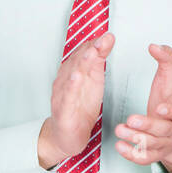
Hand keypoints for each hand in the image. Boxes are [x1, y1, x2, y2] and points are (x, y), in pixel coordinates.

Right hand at [39, 32, 114, 168]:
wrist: (65, 136)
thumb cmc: (79, 107)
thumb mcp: (94, 80)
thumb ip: (99, 61)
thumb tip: (107, 39)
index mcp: (75, 73)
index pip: (83, 53)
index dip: (95, 44)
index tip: (108, 36)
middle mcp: (66, 81)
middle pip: (77, 62)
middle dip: (90, 49)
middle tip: (103, 40)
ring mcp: (63, 95)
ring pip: (71, 76)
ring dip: (81, 63)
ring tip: (91, 53)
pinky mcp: (63, 111)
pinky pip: (66, 98)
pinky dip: (71, 87)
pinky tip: (76, 78)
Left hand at [115, 43, 171, 172]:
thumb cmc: (169, 100)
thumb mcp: (170, 79)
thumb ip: (166, 60)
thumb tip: (155, 45)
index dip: (169, 110)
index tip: (159, 107)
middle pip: (162, 130)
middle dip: (146, 126)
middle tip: (130, 120)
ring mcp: (163, 143)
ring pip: (151, 145)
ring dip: (135, 138)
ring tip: (119, 129)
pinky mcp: (152, 154)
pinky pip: (143, 158)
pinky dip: (131, 154)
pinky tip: (119, 145)